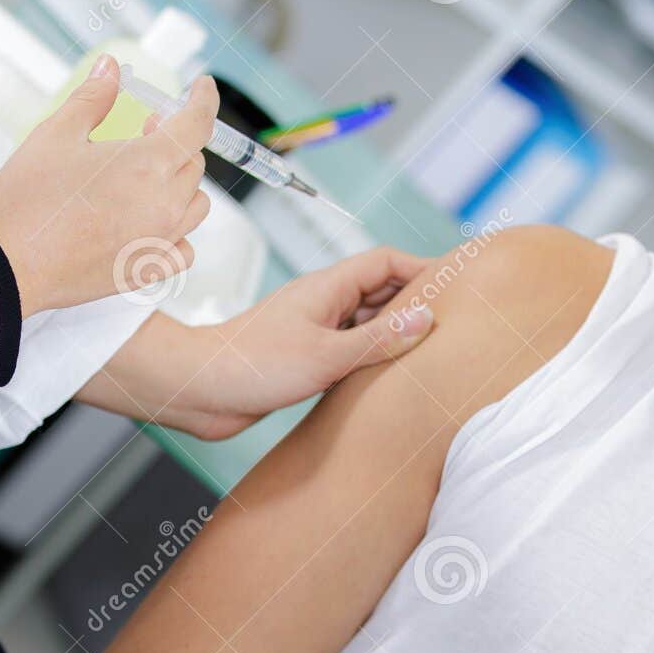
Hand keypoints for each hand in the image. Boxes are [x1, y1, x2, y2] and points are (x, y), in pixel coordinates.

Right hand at [0, 55, 217, 317]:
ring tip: (145, 175)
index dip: (203, 100)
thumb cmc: (29, 200)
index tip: (202, 87)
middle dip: (176, 140)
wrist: (10, 264)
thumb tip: (111, 67)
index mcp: (147, 164)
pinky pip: (185, 247)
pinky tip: (153, 220)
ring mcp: (161, 240)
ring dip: (179, 183)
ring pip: (195, 204)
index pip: (197, 125)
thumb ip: (92, 98)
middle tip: (146, 129)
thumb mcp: (56, 135)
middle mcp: (165, 204)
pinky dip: (178, 231)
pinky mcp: (150, 270)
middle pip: (193, 163)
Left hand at [77, 246, 436, 438]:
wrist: (199, 390)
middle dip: (414, 300)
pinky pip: (350, 347)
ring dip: (394, 331)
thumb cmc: (253, 366)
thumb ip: (380, 339)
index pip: (385, 262)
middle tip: (451, 320)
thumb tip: (426, 317)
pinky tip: (387, 376)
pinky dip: (373, 355)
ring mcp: (313, 328)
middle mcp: (322, 303)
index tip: (453, 284)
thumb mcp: (328, 355)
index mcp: (327, 288)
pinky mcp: (305, 355)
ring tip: (428, 349)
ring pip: (366, 320)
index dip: (421, 268)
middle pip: (380, 289)